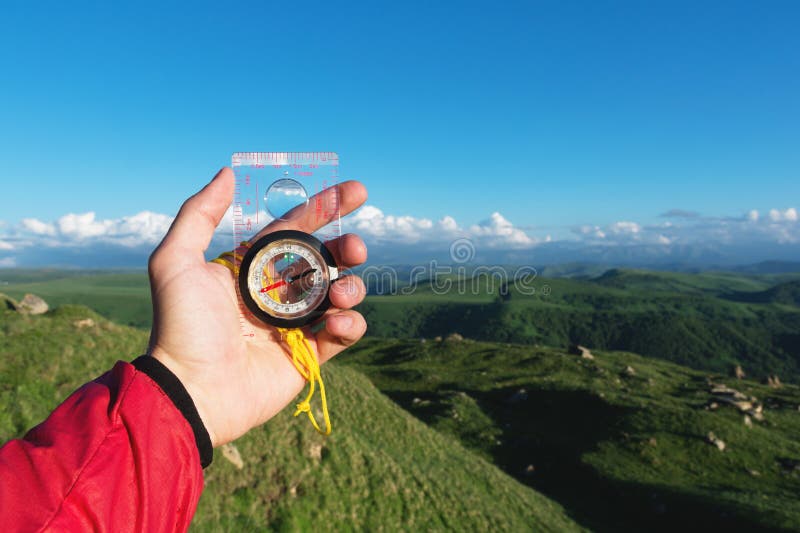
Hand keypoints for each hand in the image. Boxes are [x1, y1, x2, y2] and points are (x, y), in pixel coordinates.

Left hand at [146, 168, 367, 446]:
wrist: (192, 391)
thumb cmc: (182, 326)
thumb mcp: (175, 261)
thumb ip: (199, 214)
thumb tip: (228, 173)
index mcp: (252, 267)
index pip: (296, 228)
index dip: (326, 207)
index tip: (357, 191)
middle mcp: (276, 291)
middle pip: (326, 259)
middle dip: (347, 248)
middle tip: (355, 248)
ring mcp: (295, 324)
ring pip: (341, 293)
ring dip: (351, 286)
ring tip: (341, 293)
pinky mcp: (309, 355)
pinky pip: (344, 333)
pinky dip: (350, 324)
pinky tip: (336, 323)